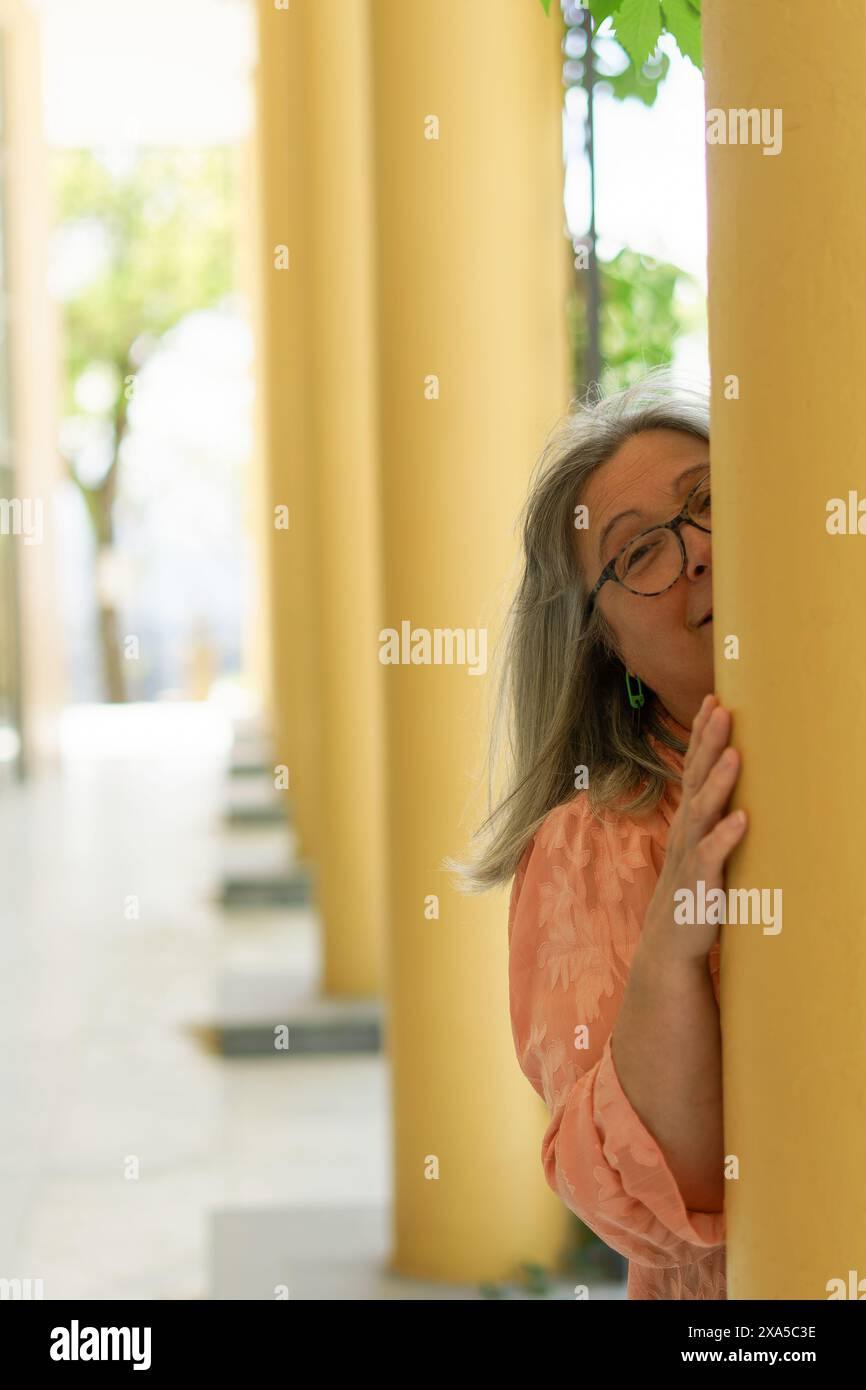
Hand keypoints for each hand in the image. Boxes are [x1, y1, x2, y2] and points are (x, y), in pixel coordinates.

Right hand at [642, 694, 746, 962]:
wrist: (670, 944)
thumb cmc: (693, 890)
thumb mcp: (702, 846)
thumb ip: (714, 817)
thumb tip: (738, 786)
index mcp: (688, 819)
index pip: (693, 767)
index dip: (702, 734)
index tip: (714, 698)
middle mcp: (686, 830)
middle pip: (695, 778)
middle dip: (708, 743)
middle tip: (722, 708)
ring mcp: (690, 855)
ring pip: (702, 811)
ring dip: (718, 782)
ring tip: (735, 754)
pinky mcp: (699, 883)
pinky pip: (711, 856)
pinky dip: (725, 837)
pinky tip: (741, 820)